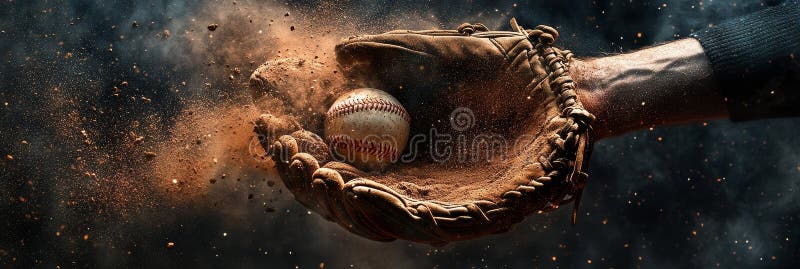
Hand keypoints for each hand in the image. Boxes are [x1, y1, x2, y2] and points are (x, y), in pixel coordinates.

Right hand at [252, 20, 594, 244]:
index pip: (327, 162)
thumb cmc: (483, 65)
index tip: (268, 127)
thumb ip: (360, 63)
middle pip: (343, 198)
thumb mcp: (412, 55)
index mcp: (387, 153)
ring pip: (378, 218)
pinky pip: (427, 225)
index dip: (293, 151)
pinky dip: (390, 213)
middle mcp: (407, 185)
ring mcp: (439, 203)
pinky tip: (361, 192)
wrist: (551, 79)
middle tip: (290, 152)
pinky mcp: (476, 217)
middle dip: (308, 178)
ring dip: (340, 200)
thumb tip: (284, 71)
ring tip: (316, 172)